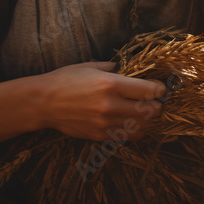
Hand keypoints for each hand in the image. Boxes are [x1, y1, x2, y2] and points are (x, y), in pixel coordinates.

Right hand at [39, 61, 166, 141]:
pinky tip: (129, 122)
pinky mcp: (101, 135)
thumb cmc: (64, 80)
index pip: (150, 91)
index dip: (159, 89)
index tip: (158, 88)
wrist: (43, 102)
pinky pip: (128, 137)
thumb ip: (111, 67)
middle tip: (152, 101)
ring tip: (142, 113)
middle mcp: (112, 105)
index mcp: (111, 84)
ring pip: (144, 127)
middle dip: (156, 105)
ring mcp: (106, 122)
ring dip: (147, 120)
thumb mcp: (88, 66)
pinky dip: (134, 131)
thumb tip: (126, 68)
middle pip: (152, 111)